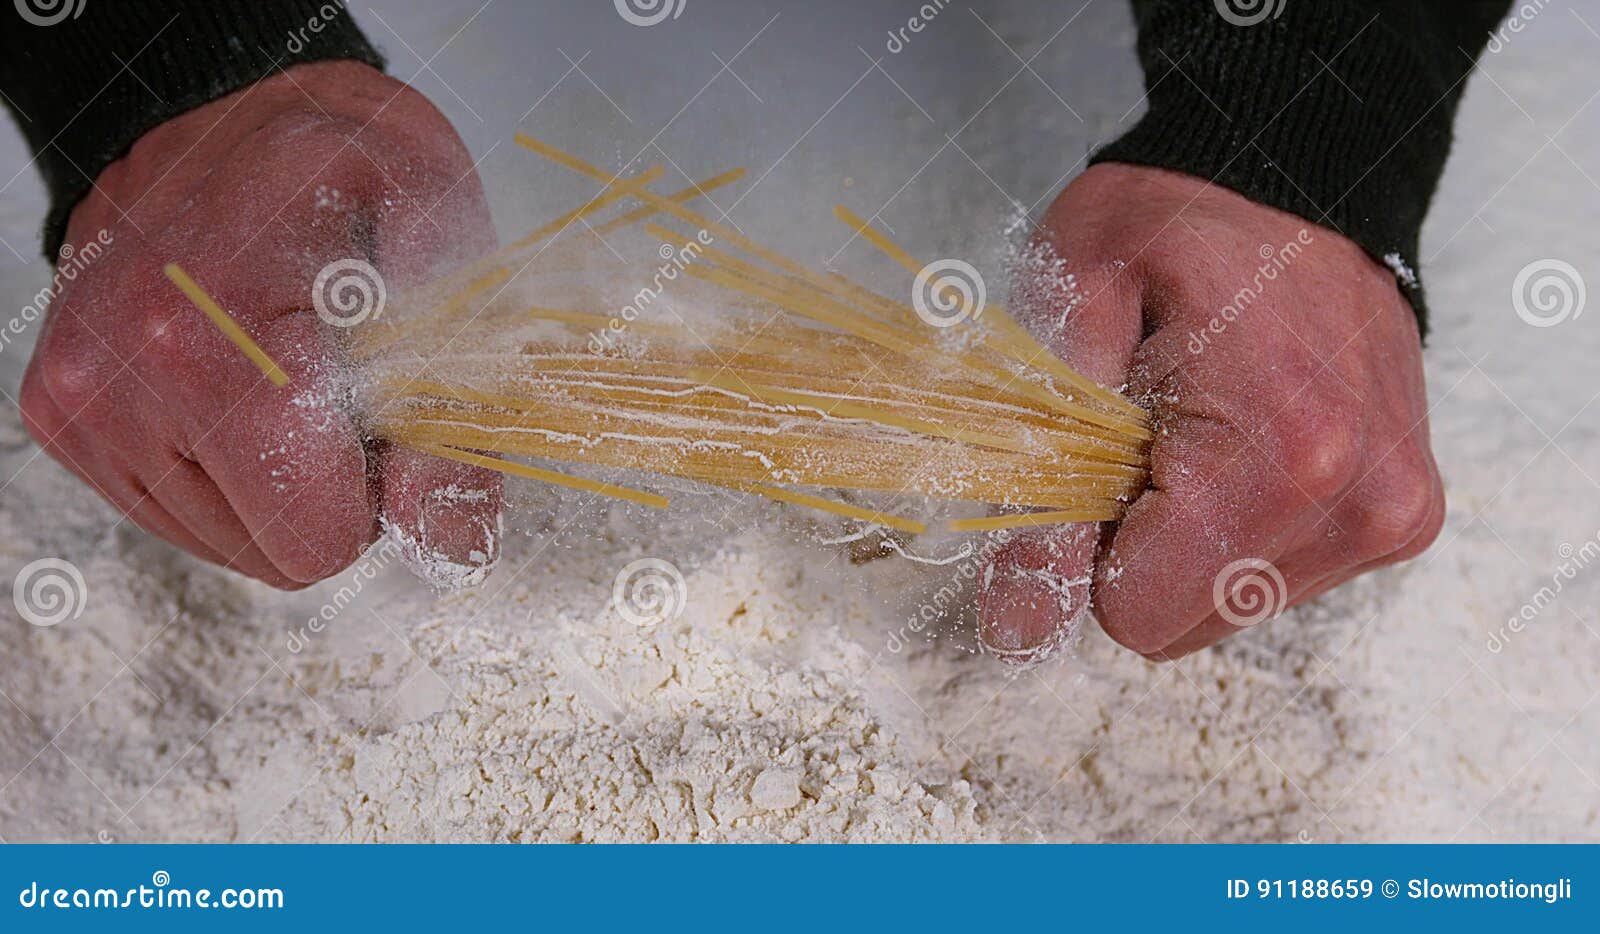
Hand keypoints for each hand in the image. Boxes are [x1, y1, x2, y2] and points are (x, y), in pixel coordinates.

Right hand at [19, 61, 501, 589]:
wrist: (241, 105)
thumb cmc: (352, 162)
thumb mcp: (442, 244)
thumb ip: (456, 406)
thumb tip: (446, 541)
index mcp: (215, 326)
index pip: (315, 535)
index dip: (381, 492)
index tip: (389, 413)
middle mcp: (120, 367)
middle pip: (276, 554)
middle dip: (334, 490)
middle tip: (345, 383)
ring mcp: (78, 394)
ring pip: (228, 545)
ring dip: (281, 480)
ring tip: (291, 369)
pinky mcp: (60, 412)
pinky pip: (176, 514)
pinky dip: (229, 467)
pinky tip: (244, 380)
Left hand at [978, 163, 1444, 661]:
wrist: (1292, 176)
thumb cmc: (1171, 226)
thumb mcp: (1070, 316)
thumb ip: (1039, 485)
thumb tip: (1016, 630)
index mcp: (1284, 454)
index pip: (1138, 613)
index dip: (1090, 547)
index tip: (1101, 458)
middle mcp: (1360, 499)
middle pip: (1182, 623)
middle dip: (1139, 546)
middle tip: (1148, 436)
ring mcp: (1392, 513)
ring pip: (1225, 607)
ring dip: (1189, 536)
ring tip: (1200, 426)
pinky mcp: (1401, 517)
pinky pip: (1273, 578)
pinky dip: (1237, 527)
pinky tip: (1242, 441)